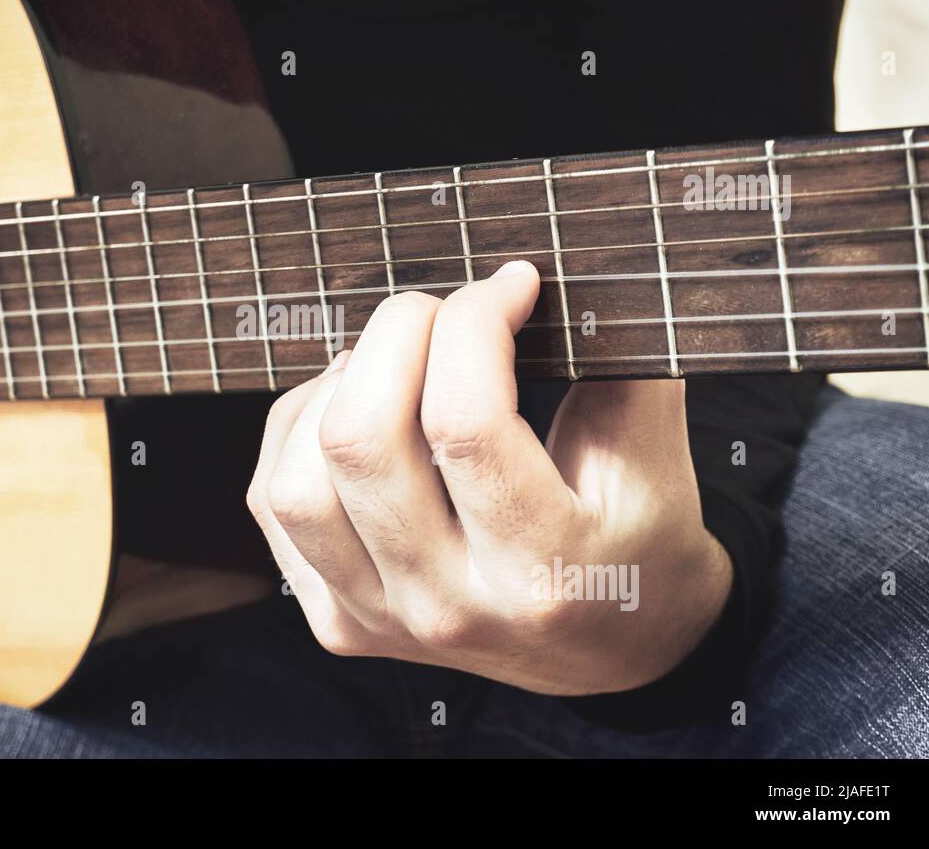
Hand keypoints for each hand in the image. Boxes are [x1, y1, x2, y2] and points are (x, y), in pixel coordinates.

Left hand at [246, 261, 731, 694]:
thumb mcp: (656, 465)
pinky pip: (272, 507)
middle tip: (439, 314)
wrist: (613, 649)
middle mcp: (449, 606)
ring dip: (331, 391)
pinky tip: (348, 409)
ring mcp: (382, 619)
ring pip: (296, 483)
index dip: (475, 321)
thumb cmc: (638, 542)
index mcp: (544, 571)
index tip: (511, 286)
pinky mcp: (340, 617)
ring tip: (388, 366)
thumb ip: (621, 369)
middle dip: (394, 336)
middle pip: (359, 442)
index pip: (463, 423)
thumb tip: (559, 278)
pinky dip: (295, 434)